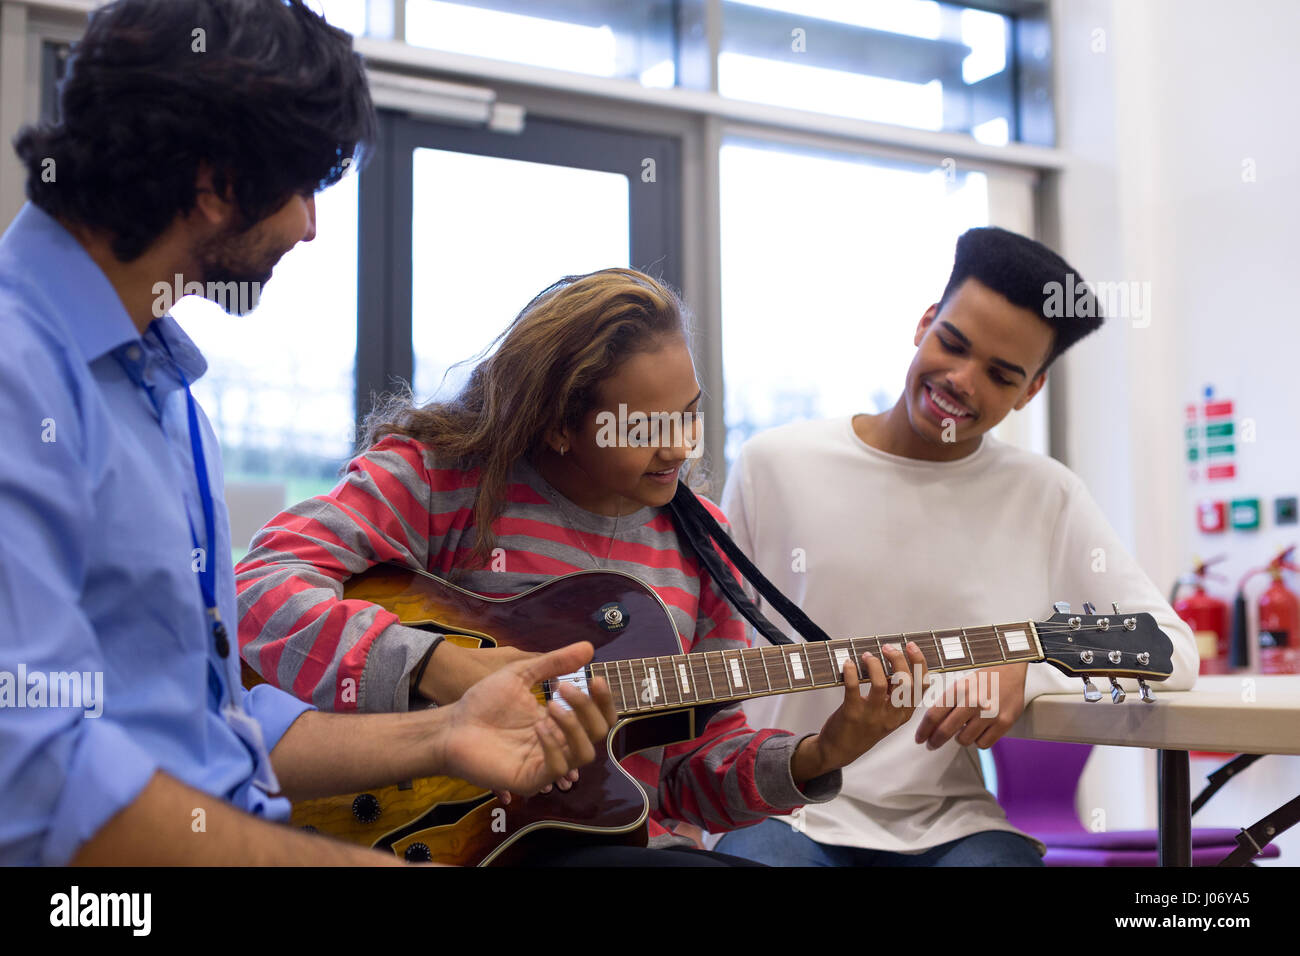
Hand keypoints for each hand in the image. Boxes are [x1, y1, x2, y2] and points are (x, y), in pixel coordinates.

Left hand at [439, 641, 616, 795]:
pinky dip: (554, 747)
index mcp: (560, 721)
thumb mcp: (521, 673)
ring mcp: (546, 762)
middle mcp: (559, 743)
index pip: (599, 716)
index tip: (596, 678)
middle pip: (598, 733)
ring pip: (585, 753)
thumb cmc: (483, 702)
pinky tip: (538, 727)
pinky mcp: (529, 778)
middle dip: (588, 707)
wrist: (452, 723)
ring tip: (550, 705)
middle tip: (564, 688)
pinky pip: (556, 768)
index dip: (604, 699)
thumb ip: (554, 662)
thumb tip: (589, 647)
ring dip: (574, 726)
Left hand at [791, 642, 927, 784]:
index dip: (919, 663)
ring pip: (881, 684)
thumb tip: (895, 665)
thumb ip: (894, 695)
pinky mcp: (852, 714)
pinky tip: (848, 664)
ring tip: (867, 656)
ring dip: (874, 664)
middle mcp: (891, 716)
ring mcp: (872, 716)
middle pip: (905, 683)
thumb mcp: (887, 715)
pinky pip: (853, 688)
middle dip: (898, 659)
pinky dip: (851, 672)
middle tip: (887, 648)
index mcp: (903, 714)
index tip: (911, 647)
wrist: (839, 751)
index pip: (921, 686)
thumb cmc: (863, 729)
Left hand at [913, 661, 1027, 749]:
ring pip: (964, 740)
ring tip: (964, 729)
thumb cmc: (983, 679)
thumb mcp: (961, 684)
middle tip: (931, 745)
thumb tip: (930, 725)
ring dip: (960, 738)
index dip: (923, 730)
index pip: (934, 715)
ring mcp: (989, 713)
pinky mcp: (1004, 723)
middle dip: (934, 741)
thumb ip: (947, 703)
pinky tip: (979, 731)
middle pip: (945, 731)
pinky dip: (979, 740)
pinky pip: (983, 744)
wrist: (1011, 671)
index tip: (919, 738)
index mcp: (959, 689)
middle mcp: (973, 702)